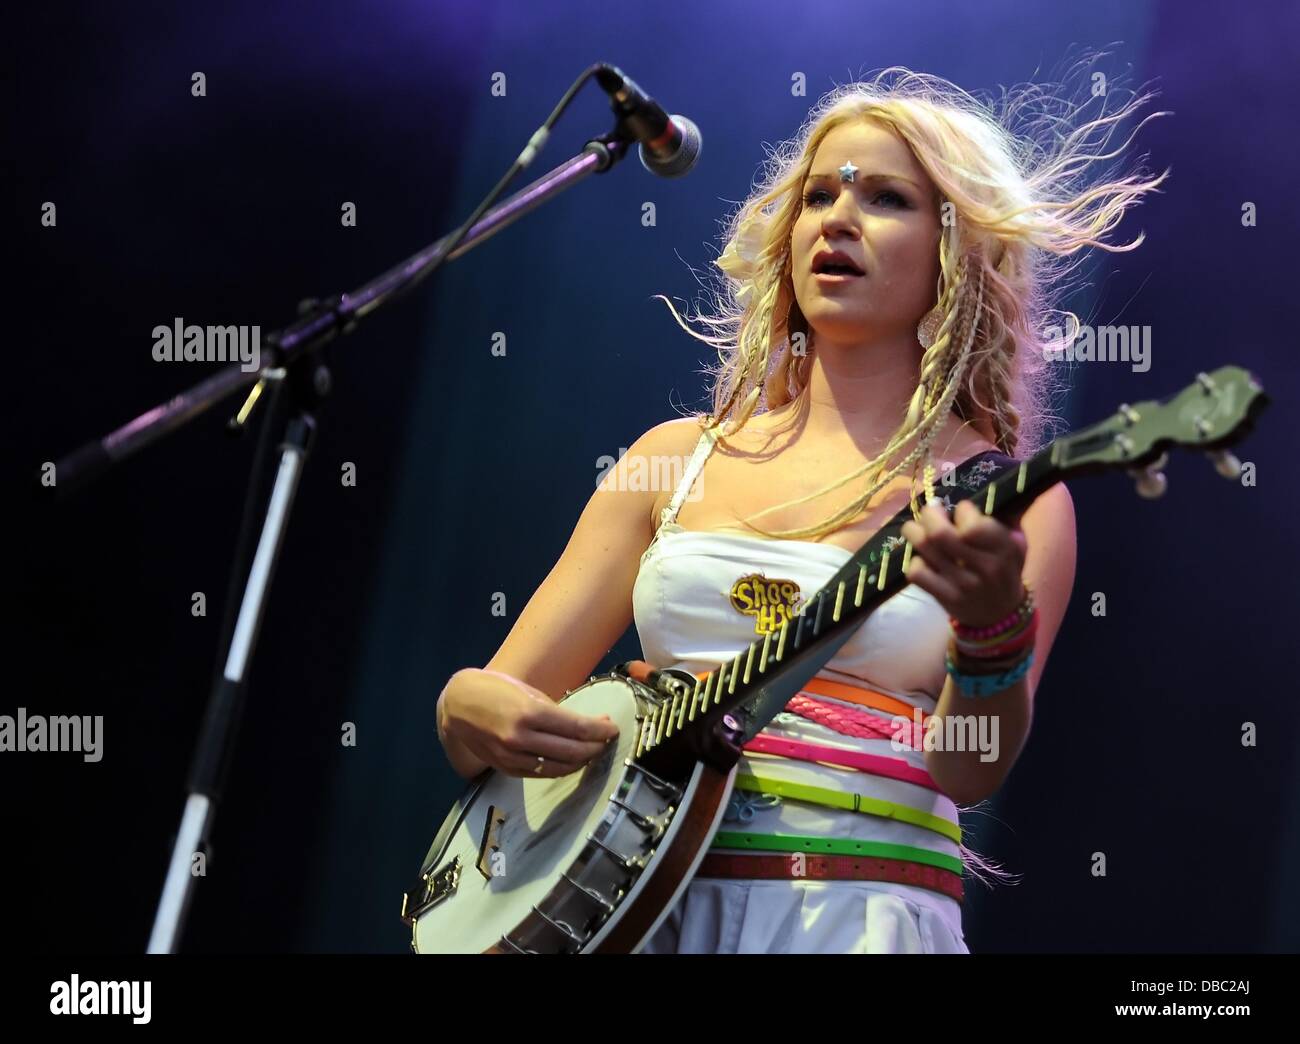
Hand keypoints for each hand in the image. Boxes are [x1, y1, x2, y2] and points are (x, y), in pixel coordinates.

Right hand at [439, 668, 619, 778]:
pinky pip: (540, 773)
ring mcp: (512, 757)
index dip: (600, 730)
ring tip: (592, 751)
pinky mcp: (506, 768)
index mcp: (529, 713)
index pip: (576, 728)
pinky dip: (559, 768)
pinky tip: (569, 761)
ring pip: (558, 768)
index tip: (613, 728)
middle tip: (606, 740)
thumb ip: (557, 711)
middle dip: (595, 747)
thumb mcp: (528, 692)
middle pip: (571, 751)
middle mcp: (521, 738)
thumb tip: (590, 722)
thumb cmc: (496, 690)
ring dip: (580, 761)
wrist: (457, 705)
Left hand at [900, 500, 1027, 628]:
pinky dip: (914, 560)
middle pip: (940, 533)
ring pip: (925, 548)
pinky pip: (916, 572)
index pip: (973, 525)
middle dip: (930, 514)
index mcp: (1004, 550)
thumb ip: (1005, 519)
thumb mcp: (1017, 545)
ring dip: (914, 531)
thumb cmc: (1005, 570)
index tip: (961, 510)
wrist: (1000, 615)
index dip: (962, 510)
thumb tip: (989, 489)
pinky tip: (922, 557)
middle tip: (931, 510)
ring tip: (916, 526)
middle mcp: (984, 568)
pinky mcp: (944, 598)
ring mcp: (962, 585)